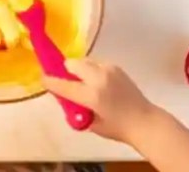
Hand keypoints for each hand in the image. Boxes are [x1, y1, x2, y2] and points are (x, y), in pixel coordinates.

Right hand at [42, 57, 160, 145]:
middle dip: (66, 70)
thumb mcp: (91, 123)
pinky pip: (96, 64)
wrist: (144, 121)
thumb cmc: (117, 128)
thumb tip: (65, 96)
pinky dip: (92, 70)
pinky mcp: (116, 67)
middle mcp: (99, 78)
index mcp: (92, 95)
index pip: (63, 85)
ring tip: (84, 82)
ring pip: (85, 61)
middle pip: (73, 64)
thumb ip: (76, 108)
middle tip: (66, 81)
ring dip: (80, 69)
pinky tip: (97, 82)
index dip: (50, 81)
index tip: (43, 78)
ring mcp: (109, 70)